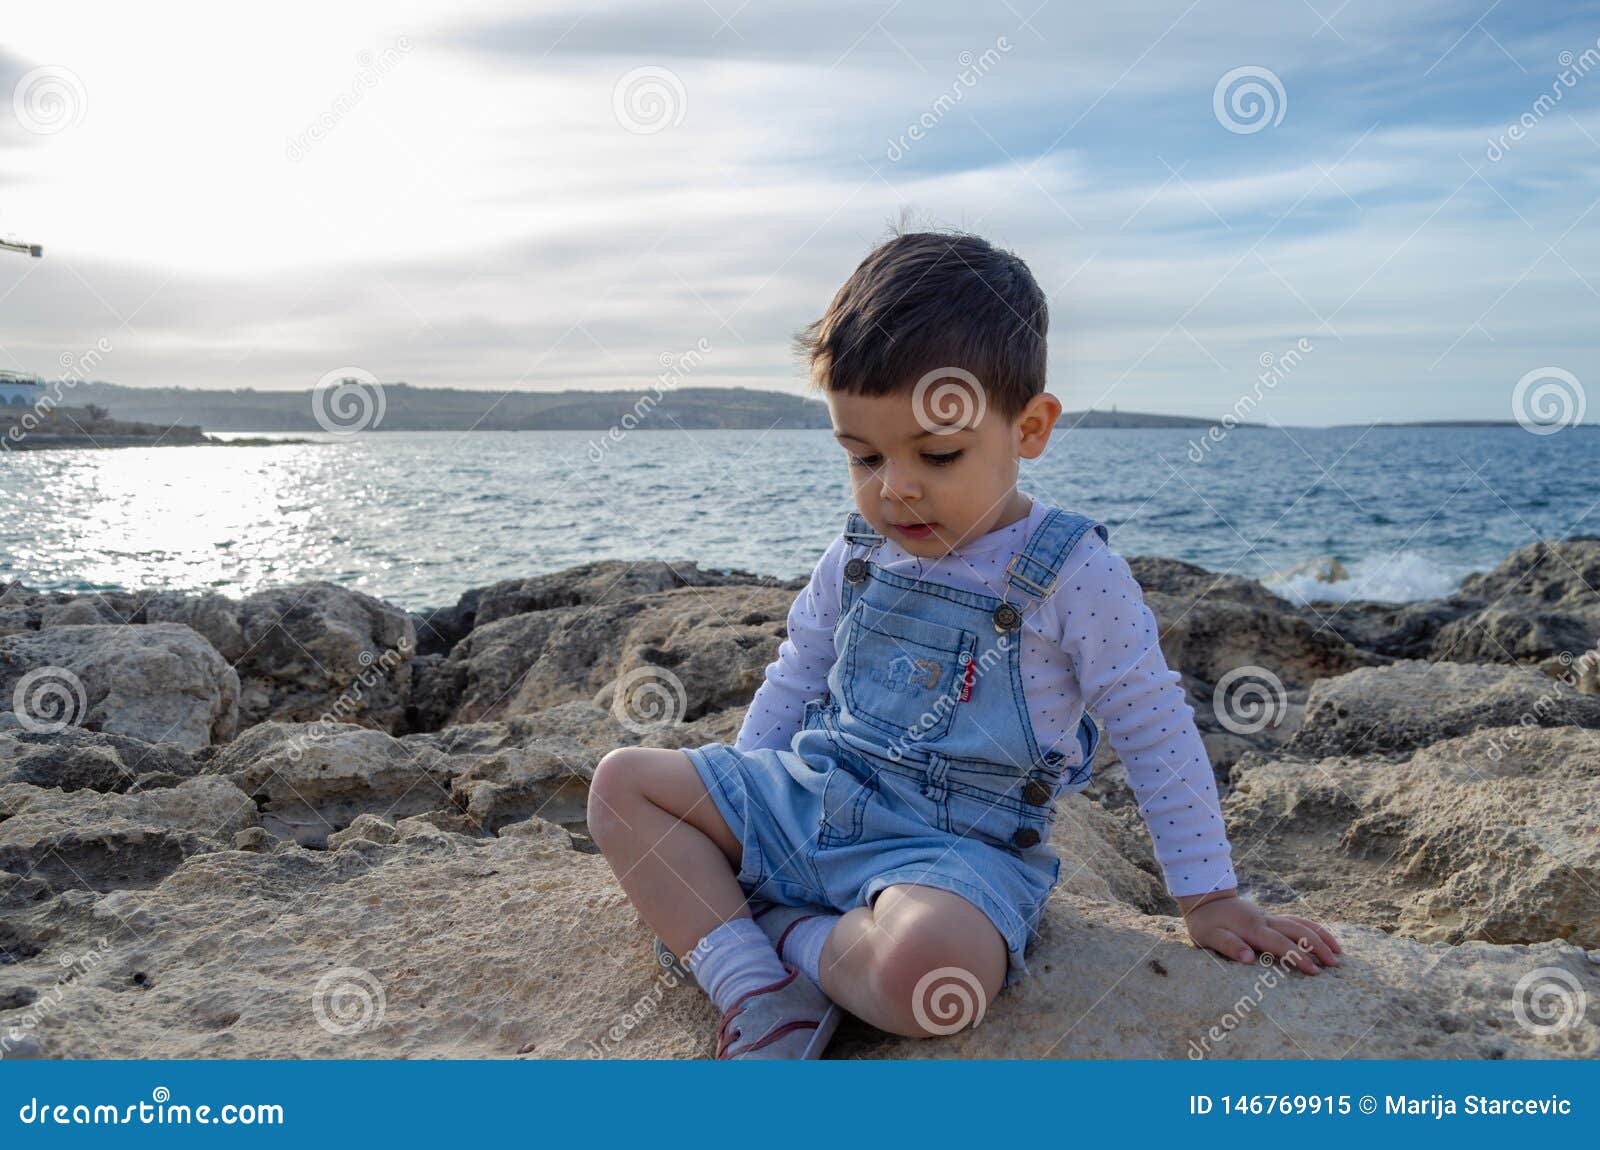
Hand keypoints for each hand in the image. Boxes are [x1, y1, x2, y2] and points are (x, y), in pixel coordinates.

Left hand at [1176, 890, 1342, 975]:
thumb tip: (1249, 959)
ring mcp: (1269, 917)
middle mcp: (1265, 920)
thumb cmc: (1205, 923)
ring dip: (1321, 935)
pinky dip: (1312, 928)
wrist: (1205, 899)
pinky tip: (1322, 937)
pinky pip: (1296, 920)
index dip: (1299, 958)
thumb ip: (1228, 945)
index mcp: (1252, 928)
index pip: (1281, 944)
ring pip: (1301, 923)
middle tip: (1335, 964)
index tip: (1316, 971)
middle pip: (1298, 931)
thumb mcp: (1208, 936)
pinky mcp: (1270, 917)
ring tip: (1339, 951)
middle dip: (1319, 946)